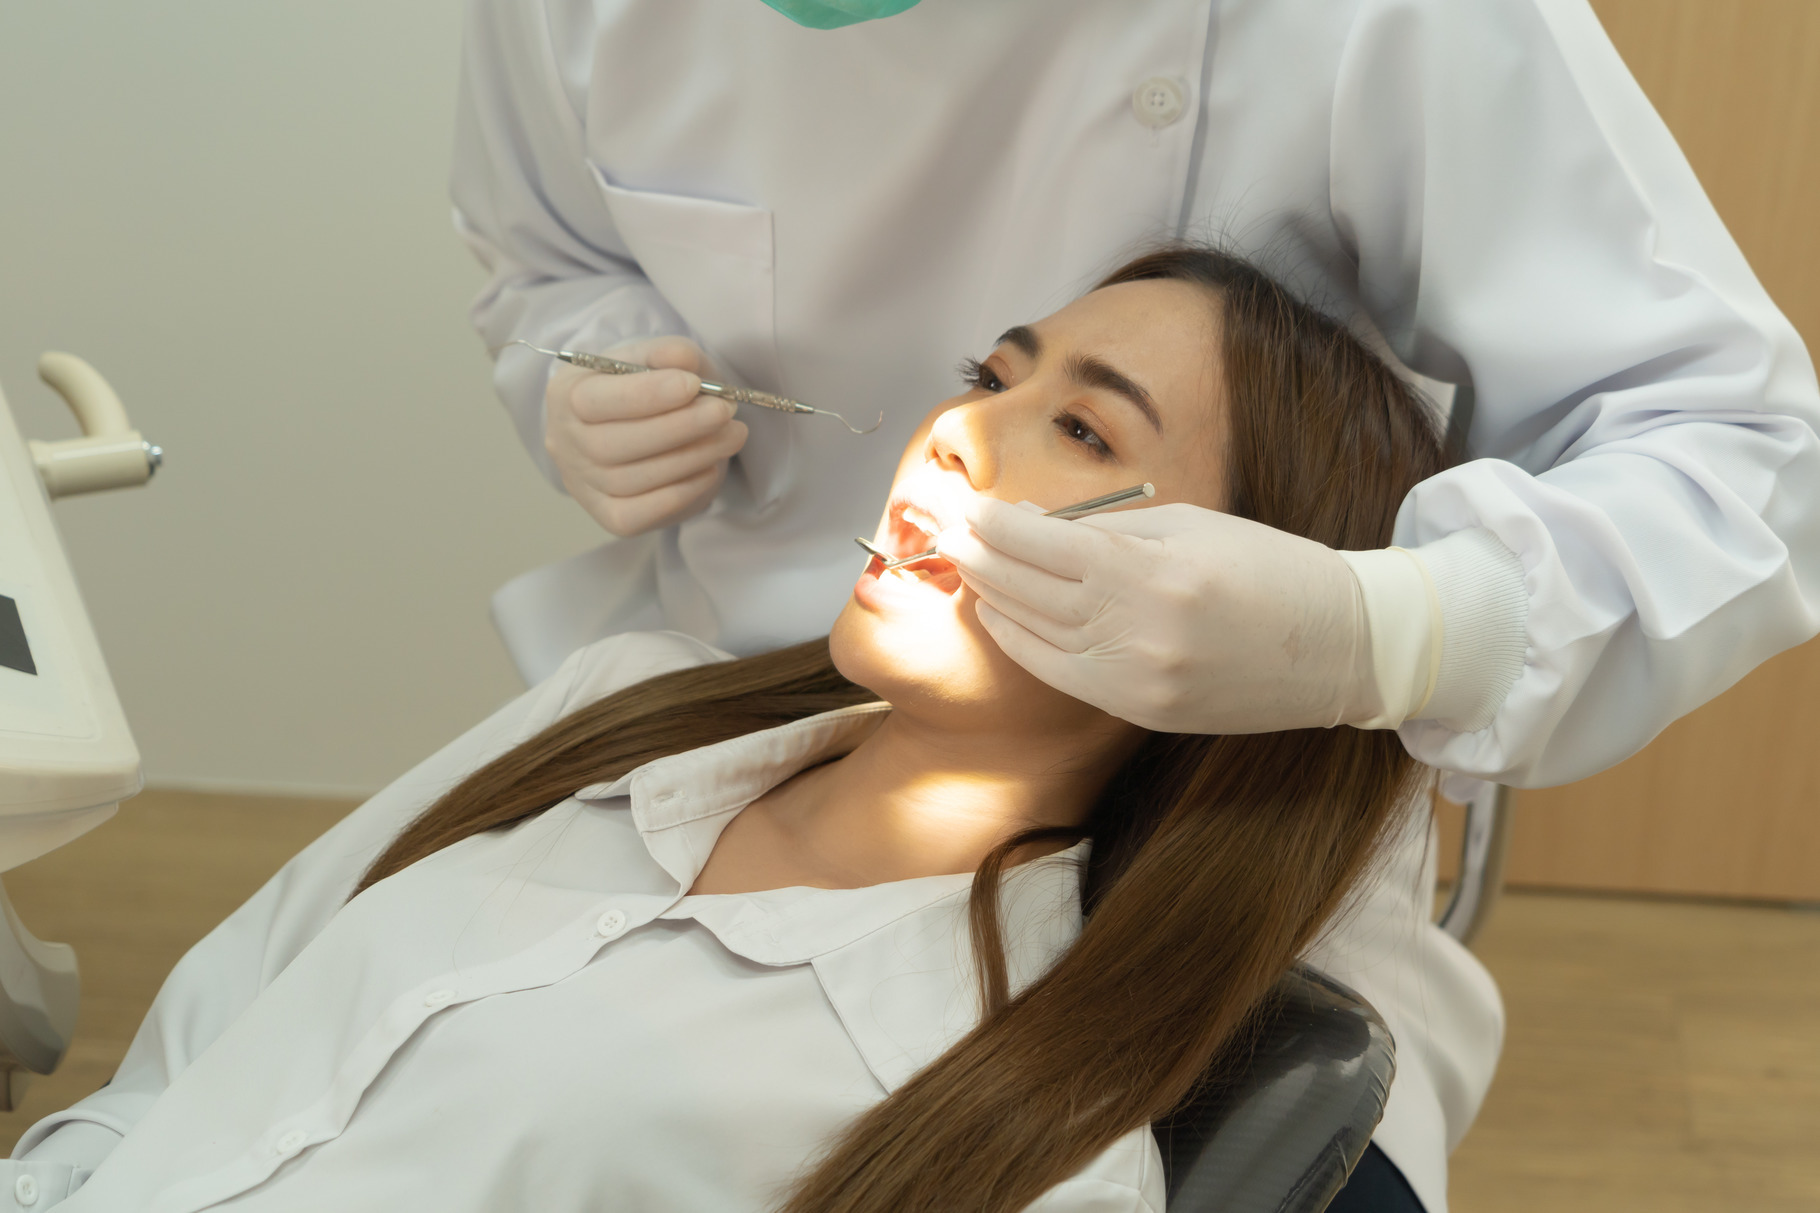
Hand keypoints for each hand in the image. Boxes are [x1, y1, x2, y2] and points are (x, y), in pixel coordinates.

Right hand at [543, 336, 748, 536]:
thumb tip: (682, 359)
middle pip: (612, 445)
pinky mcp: (609, 516)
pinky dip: (681, 492)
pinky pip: (640, 514)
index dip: (645, 394)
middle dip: (678, 427)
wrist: (637, 430)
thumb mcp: (654, 359)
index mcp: (566, 394)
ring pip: (631, 480)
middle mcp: (565, 443)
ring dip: (691, 457)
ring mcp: (583, 484)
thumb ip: (666, 352)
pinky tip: (710, 469)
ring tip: (732, 434)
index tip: (693, 384)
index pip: (593, 401)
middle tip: (724, 411)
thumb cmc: (644, 388)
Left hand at [936, 499, 1379, 733]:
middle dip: (982, 560)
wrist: (1340, 646)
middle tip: (950, 535)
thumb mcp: (1192, 526)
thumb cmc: (1268, 569)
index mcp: (1155, 570)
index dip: (998, 529)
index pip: (1047, 547)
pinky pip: (1061, 674)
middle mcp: (1140, 629)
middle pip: (1031, 591)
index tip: (968, 511)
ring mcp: (1138, 678)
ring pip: (1037, 635)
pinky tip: (999, 617)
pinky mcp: (1142, 711)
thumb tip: (1036, 527)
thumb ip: (1109, 529)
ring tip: (966, 569)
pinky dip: (1022, 644)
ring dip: (993, 599)